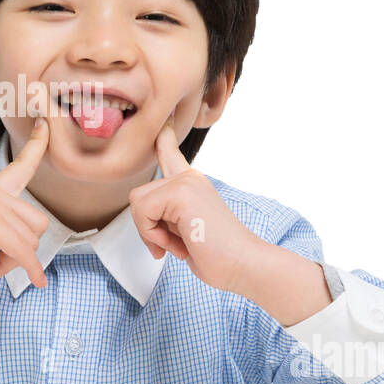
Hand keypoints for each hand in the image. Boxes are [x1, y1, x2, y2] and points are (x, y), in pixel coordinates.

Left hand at [128, 115, 266, 296]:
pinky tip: (177, 246)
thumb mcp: (187, 230)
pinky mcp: (181, 193)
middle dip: (147, 227)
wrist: (245, 265)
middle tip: (173, 245)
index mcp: (192, 184)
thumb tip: (144, 212)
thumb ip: (169, 215)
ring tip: (178, 245)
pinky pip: (143, 212)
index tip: (160, 118)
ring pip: (138, 203)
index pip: (170, 153)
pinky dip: (152, 235)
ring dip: (150, 232)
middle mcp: (189, 178)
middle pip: (138, 195)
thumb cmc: (219, 256)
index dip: (161, 137)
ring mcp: (186, 182)